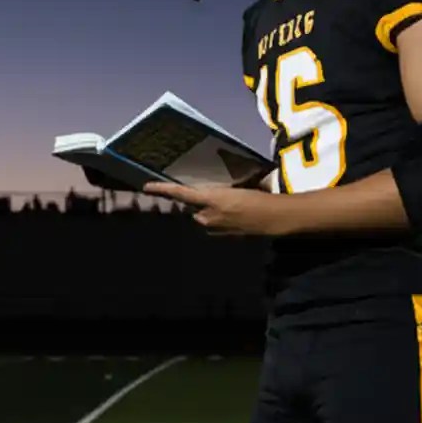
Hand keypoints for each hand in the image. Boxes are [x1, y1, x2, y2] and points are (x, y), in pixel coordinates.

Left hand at [143, 181, 286, 235]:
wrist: (275, 218)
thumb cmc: (259, 197)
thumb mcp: (238, 187)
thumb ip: (220, 191)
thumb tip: (215, 190)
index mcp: (211, 200)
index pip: (181, 193)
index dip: (163, 189)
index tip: (146, 186)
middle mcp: (209, 217)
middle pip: (195, 209)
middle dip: (200, 204)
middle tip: (213, 195)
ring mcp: (217, 229)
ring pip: (205, 218)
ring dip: (211, 212)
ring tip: (231, 205)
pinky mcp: (225, 236)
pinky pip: (216, 226)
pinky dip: (221, 220)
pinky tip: (237, 215)